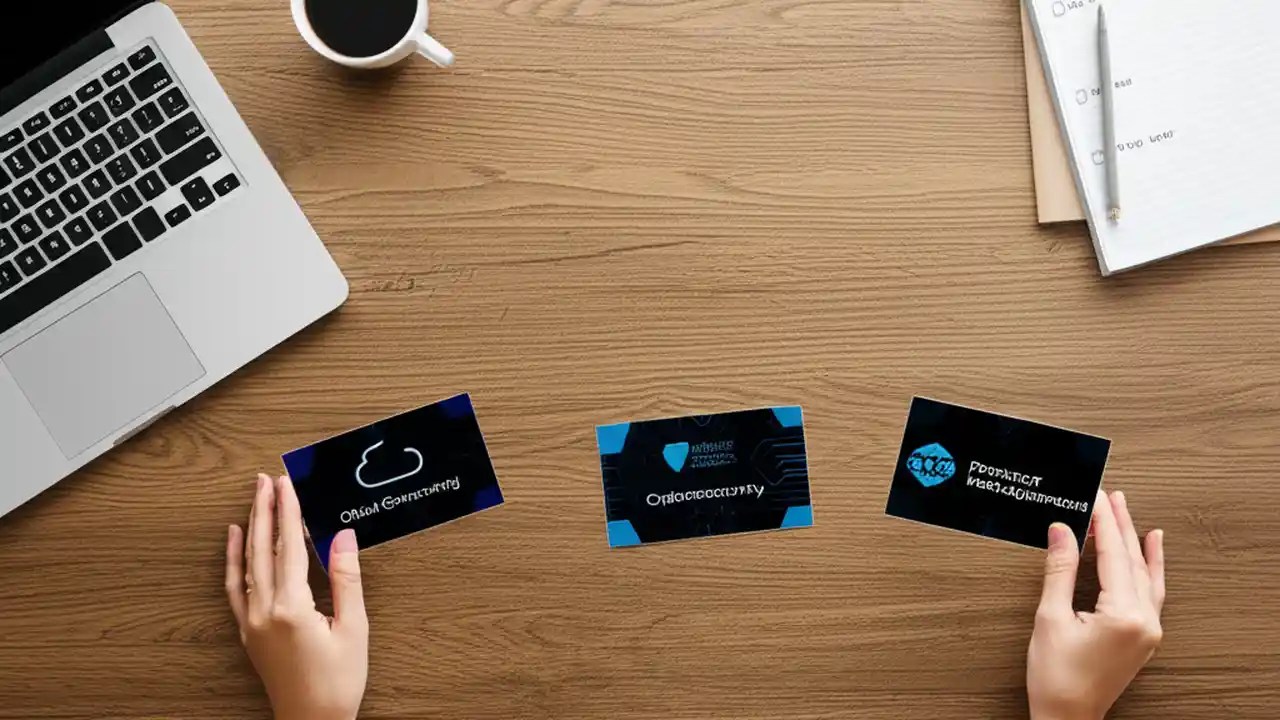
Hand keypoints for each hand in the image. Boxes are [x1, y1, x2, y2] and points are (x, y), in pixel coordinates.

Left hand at [225, 474, 368, 719]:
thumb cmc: (337, 682)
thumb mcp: (353, 628)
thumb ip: (346, 579)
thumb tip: (343, 537)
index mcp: (292, 608)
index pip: (289, 547)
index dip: (288, 511)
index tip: (287, 484)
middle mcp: (265, 611)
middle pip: (262, 548)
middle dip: (264, 510)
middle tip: (266, 479)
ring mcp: (251, 622)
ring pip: (246, 563)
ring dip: (250, 528)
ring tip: (253, 499)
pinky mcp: (248, 632)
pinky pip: (235, 588)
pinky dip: (233, 561)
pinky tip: (234, 541)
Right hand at [1027, 490, 1165, 719]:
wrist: (1067, 717)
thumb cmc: (1056, 677)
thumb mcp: (1051, 617)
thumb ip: (1060, 570)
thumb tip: (1061, 532)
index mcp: (1125, 616)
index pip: (1114, 555)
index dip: (1103, 522)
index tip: (1095, 497)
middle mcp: (1145, 621)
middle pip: (1133, 560)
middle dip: (1120, 525)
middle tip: (1110, 496)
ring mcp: (1149, 630)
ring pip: (1145, 574)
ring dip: (1134, 541)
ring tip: (1126, 511)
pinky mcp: (1144, 636)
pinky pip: (1153, 591)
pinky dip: (1152, 566)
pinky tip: (1152, 547)